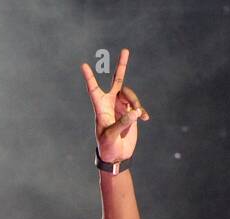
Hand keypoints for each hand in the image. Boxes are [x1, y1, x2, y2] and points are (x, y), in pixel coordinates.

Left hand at [81, 48, 149, 163]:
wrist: (116, 156)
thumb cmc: (107, 148)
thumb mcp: (111, 137)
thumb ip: (123, 123)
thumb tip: (135, 111)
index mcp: (101, 108)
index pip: (94, 90)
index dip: (89, 78)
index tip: (83, 65)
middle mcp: (111, 104)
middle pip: (117, 81)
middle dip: (121, 66)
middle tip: (125, 50)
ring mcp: (121, 108)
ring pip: (131, 95)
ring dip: (136, 102)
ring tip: (139, 114)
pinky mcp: (131, 114)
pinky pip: (138, 107)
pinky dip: (142, 111)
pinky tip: (145, 118)